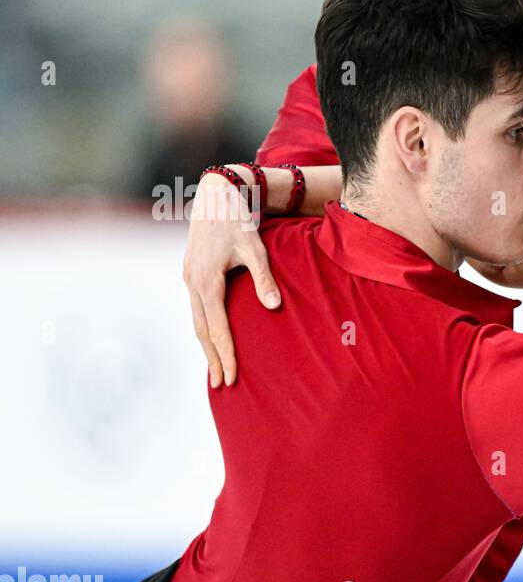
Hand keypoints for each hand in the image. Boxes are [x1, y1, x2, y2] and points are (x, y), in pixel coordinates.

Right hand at [183, 170, 281, 386]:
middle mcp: (193, 282)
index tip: (233, 376)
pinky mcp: (191, 274)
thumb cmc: (238, 221)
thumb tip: (274, 307)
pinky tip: (212, 340)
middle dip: (213, 358)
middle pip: (202, 330)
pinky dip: (204, 328)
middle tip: (223, 385)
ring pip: (197, 321)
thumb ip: (263, 278)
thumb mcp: (255, 248)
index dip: (225, 354)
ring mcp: (189, 279)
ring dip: (207, 347)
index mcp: (207, 280)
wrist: (215, 195)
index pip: (217, 327)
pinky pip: (198, 309)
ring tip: (216, 371)